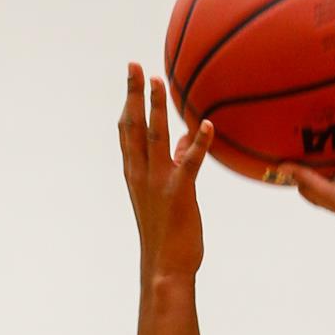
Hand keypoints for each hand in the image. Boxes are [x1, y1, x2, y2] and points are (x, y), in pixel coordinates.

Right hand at [118, 63, 213, 282]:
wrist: (165, 268)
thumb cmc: (169, 234)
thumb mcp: (169, 195)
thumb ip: (175, 165)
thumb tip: (183, 141)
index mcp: (136, 175)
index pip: (127, 132)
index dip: (129, 103)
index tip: (132, 78)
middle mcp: (142, 175)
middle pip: (134, 127)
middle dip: (134, 95)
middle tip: (134, 65)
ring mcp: (158, 184)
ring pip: (155, 138)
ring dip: (157, 108)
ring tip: (159, 81)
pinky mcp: (179, 194)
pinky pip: (189, 163)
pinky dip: (198, 143)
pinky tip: (207, 125)